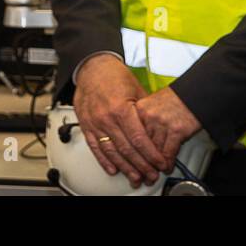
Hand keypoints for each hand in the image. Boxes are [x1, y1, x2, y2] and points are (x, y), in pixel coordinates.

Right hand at [73, 54, 165, 186]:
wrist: (92, 68)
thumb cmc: (114, 76)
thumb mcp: (136, 88)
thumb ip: (145, 110)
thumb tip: (158, 127)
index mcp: (121, 108)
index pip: (139, 138)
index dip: (150, 154)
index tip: (159, 163)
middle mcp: (106, 119)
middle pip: (126, 149)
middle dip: (140, 165)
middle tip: (150, 175)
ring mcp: (95, 124)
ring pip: (111, 152)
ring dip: (125, 167)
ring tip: (135, 177)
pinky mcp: (86, 126)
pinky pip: (95, 148)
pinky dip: (104, 161)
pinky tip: (113, 169)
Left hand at [134, 86, 202, 172]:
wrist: (197, 93)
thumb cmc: (177, 99)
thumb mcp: (153, 105)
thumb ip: (143, 122)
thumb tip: (140, 144)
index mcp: (139, 109)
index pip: (131, 136)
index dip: (132, 153)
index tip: (131, 163)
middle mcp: (148, 116)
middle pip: (141, 146)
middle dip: (142, 163)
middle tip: (142, 172)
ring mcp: (162, 123)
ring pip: (154, 152)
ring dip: (155, 165)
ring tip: (156, 172)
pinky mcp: (176, 130)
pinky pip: (168, 153)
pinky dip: (168, 163)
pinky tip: (168, 166)